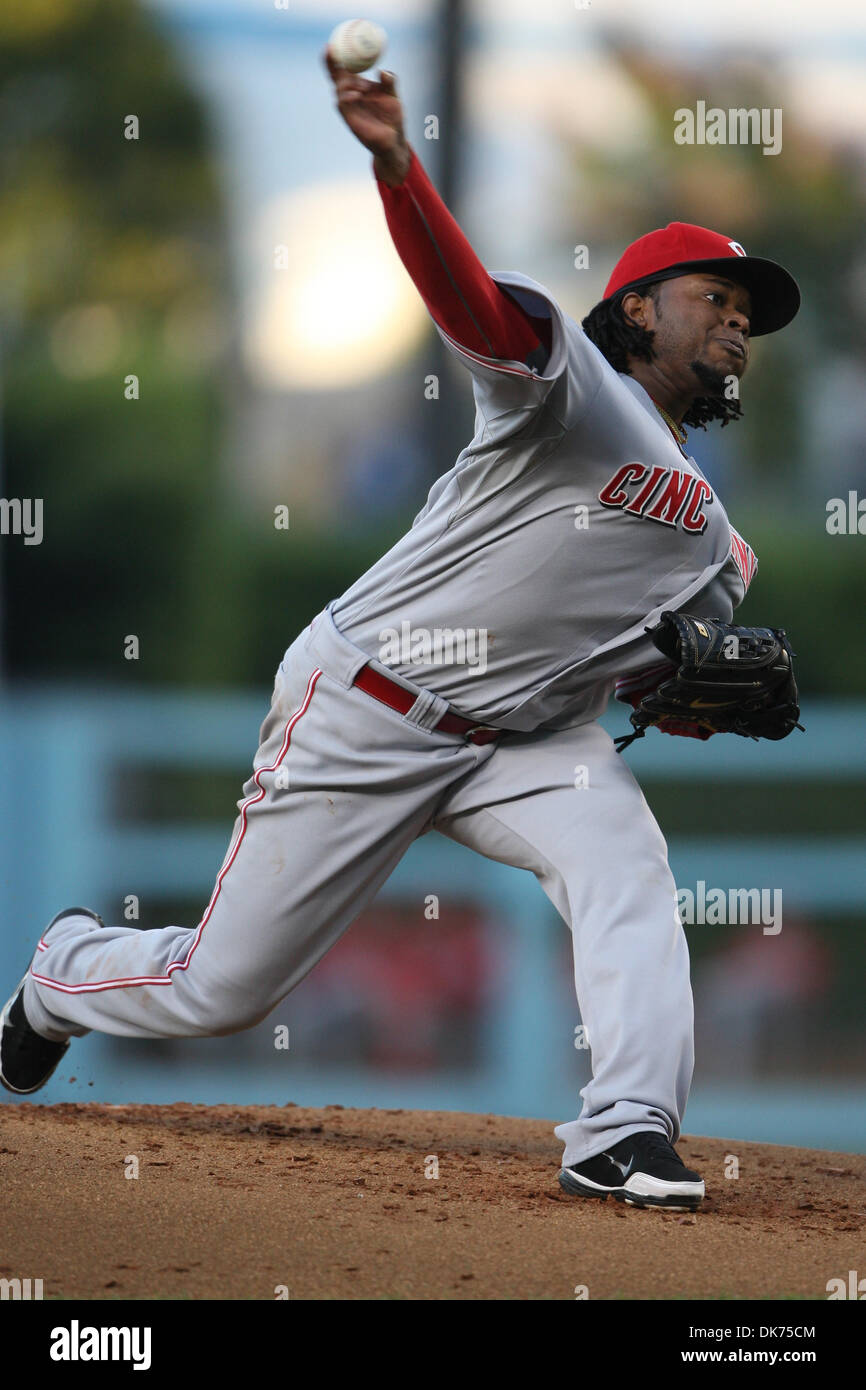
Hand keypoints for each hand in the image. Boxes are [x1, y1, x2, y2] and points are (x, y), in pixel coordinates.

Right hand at [323, 47, 409, 185]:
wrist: (394, 139)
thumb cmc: (392, 116)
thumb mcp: (394, 94)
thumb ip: (390, 81)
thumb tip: (383, 72)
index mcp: (358, 84)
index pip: (344, 67)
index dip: (337, 56)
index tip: (334, 41)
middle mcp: (350, 94)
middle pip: (335, 75)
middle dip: (330, 62)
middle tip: (330, 49)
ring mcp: (349, 106)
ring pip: (338, 89)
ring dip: (345, 83)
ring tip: (362, 87)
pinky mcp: (349, 119)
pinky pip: (343, 105)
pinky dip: (348, 97)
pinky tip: (357, 94)